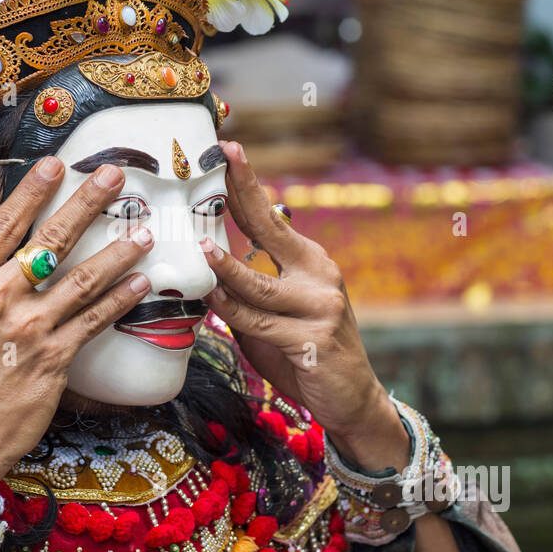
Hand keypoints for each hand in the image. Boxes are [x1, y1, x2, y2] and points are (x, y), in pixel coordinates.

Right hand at [0, 155, 151, 493]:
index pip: (3, 224)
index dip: (33, 191)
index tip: (57, 165)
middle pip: (50, 239)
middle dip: (86, 201)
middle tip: (115, 175)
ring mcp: (27, 328)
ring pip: (83, 278)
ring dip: (118, 251)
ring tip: (144, 230)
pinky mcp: (54, 359)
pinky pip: (95, 320)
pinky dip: (121, 298)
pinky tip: (141, 282)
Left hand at [201, 141, 409, 473]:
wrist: (351, 399)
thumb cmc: (304, 352)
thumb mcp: (276, 313)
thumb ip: (249, 288)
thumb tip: (207, 261)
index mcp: (309, 262)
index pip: (271, 217)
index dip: (248, 185)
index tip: (228, 152)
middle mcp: (319, 275)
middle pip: (272, 229)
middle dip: (243, 193)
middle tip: (222, 161)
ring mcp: (320, 306)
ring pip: (259, 286)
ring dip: (226, 269)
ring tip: (201, 249)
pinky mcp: (313, 340)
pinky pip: (262, 323)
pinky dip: (234, 313)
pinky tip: (214, 302)